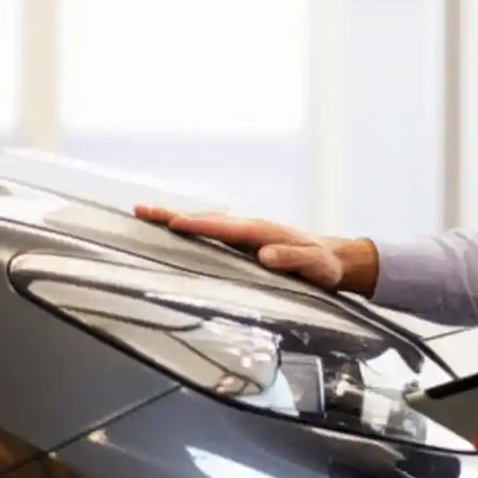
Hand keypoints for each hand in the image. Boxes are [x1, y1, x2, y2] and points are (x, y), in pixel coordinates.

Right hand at [133, 205, 379, 296]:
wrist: (335, 259)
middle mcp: (251, 227)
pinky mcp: (244, 241)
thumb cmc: (325, 266)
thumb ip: (294, 259)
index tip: (174, 223)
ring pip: (207, 222)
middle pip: (207, 218)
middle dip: (174, 215)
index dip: (200, 226)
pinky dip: (190, 227)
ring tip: (146, 215)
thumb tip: (266, 254)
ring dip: (177, 217)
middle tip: (142, 211)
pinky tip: (173, 230)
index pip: (226, 228)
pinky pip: (213, 232)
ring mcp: (246, 233)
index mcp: (264, 232)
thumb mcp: (316, 266)